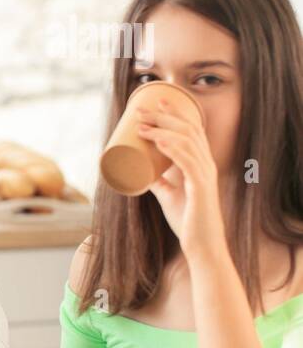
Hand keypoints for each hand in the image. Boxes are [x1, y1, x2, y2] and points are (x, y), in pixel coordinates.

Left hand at [137, 99, 225, 259]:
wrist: (201, 245)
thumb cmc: (187, 220)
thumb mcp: (168, 195)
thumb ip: (159, 182)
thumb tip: (142, 172)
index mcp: (201, 163)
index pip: (191, 130)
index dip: (175, 113)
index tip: (155, 102)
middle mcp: (206, 164)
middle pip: (187, 130)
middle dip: (163, 117)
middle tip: (140, 111)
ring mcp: (205, 175)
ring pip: (187, 142)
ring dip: (163, 130)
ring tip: (142, 125)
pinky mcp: (201, 188)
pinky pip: (188, 162)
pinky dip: (173, 149)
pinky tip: (160, 141)